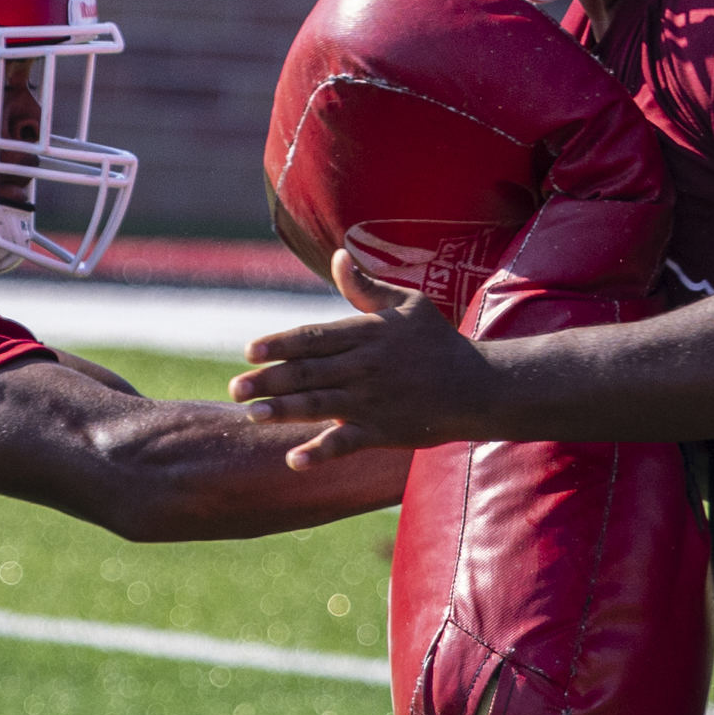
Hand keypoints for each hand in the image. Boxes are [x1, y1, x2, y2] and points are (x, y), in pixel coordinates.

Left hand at [226, 251, 506, 465]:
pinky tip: (294, 458)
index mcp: (367, 334)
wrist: (479, 386)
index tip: (249, 351)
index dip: (281, 344)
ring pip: (320, 404)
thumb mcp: (407, 304)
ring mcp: (373, 400)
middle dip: (269, 380)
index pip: (314, 337)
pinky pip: (347, 442)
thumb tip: (338, 255)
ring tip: (252, 415)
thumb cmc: (438, 341)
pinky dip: (321, 451)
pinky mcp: (383, 430)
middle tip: (234, 389)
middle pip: (309, 372)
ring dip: (284, 410)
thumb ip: (365, 287)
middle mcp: (365, 366)